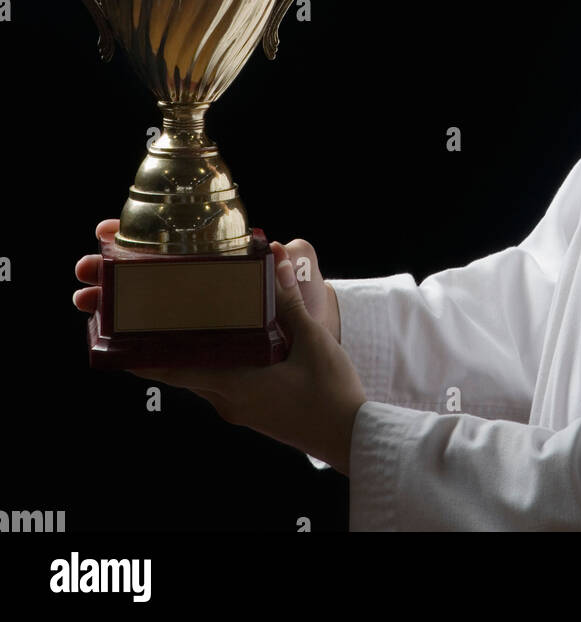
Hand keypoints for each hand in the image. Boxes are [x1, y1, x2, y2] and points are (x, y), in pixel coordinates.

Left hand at [73, 222, 364, 473]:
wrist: (353, 437)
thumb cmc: (332, 395)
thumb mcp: (312, 340)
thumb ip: (287, 301)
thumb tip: (272, 258)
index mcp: (236, 384)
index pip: (174, 370)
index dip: (140, 356)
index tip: (112, 339)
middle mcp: (228, 398)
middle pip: (181, 368)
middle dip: (158, 344)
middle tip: (140, 315)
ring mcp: (238, 405)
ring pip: (200, 372)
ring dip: (185, 348)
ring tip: (173, 317)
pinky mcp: (250, 405)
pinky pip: (219, 376)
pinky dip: (211, 354)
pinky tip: (220, 333)